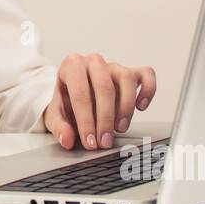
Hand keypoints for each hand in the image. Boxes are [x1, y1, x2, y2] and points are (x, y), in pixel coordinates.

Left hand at [40, 53, 156, 150]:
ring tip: (120, 128)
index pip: (80, 92)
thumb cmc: (67, 103)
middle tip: (104, 141)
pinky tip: (141, 107)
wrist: (74, 94)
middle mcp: (93, 62)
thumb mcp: (57, 115)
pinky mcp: (131, 72)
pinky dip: (148, 90)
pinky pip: (146, 74)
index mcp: (71, 66)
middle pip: (104, 86)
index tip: (89, 141)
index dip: (85, 120)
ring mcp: (114, 66)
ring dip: (125, 107)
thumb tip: (66, 139)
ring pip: (126, 79)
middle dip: (105, 118)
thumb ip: (59, 127)